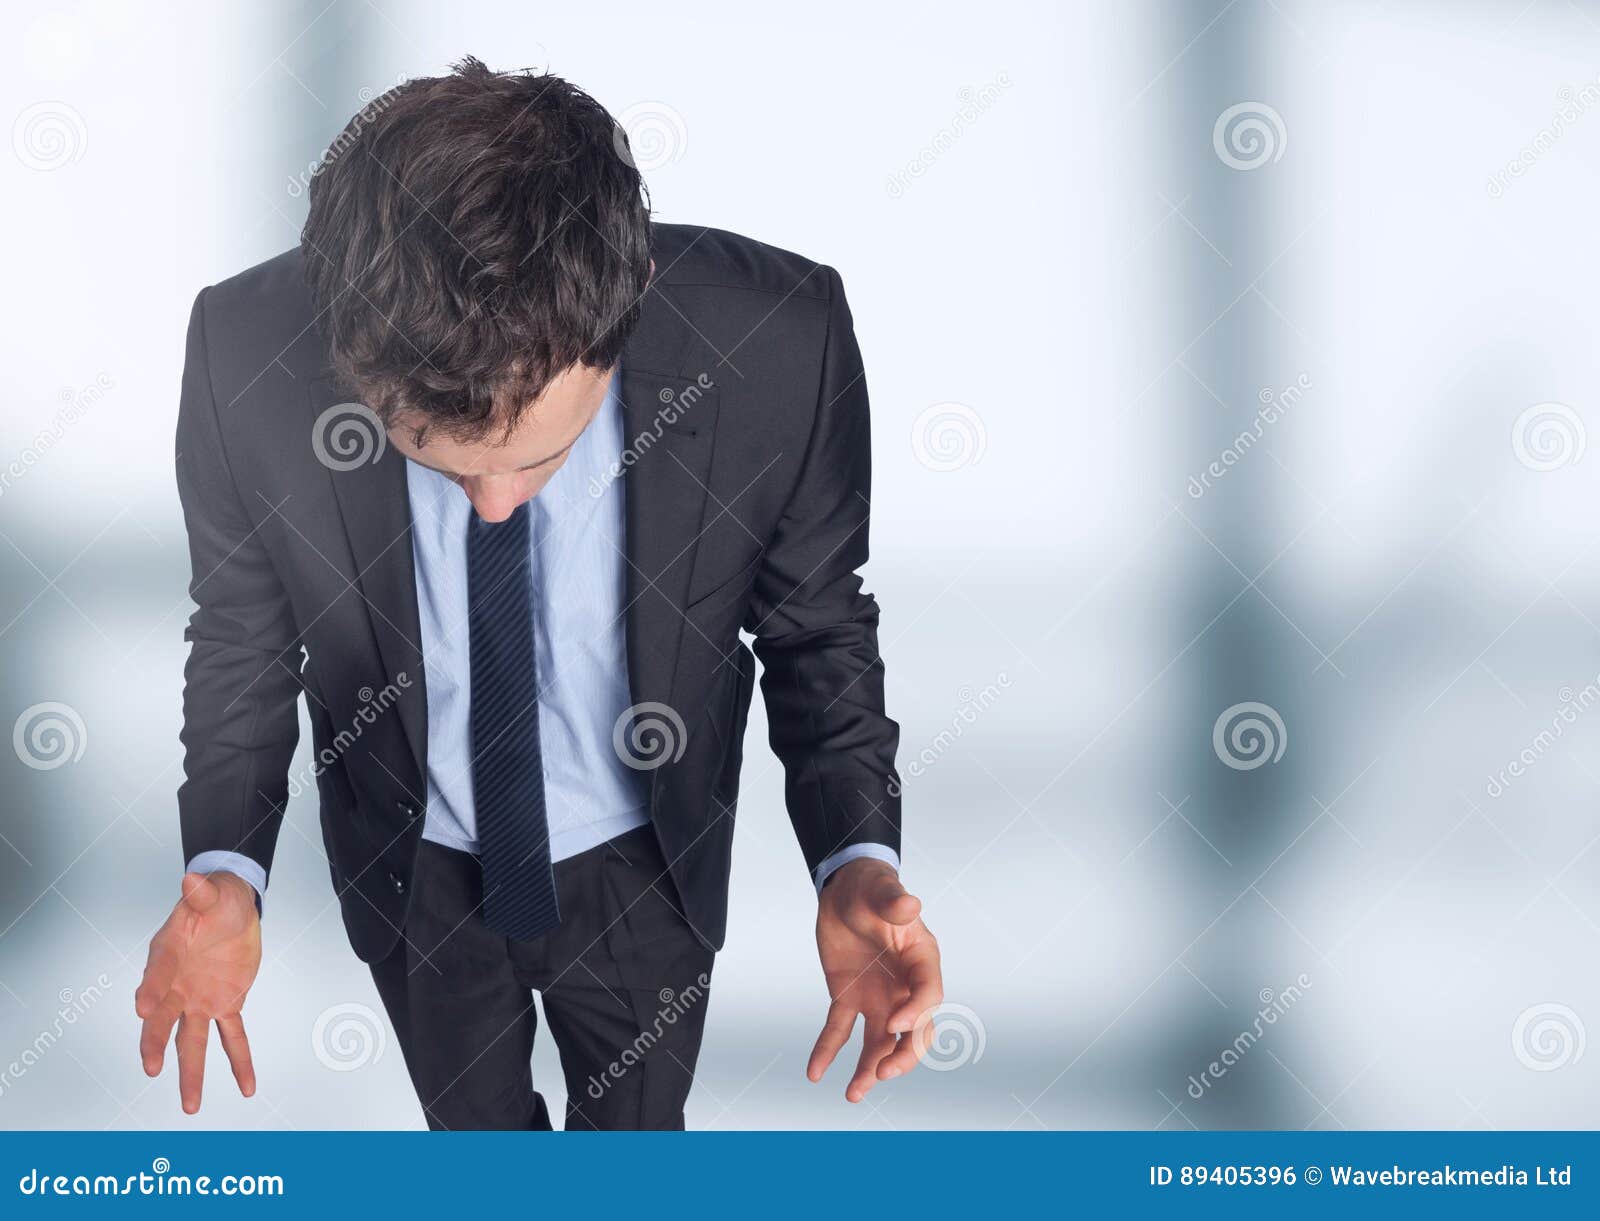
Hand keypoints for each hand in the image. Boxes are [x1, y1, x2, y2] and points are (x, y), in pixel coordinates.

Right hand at [135, 872, 261, 1113]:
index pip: (154, 977)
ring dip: (192, 1074)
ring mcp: (199, 1000)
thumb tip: (191, 879)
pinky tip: (248, 1088)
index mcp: (166, 958)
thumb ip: (200, 893)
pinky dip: (240, 1062)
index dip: (150, 991)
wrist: (232, 906)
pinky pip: (233, 1037)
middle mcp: (176, 986)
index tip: (143, 1007)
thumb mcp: (210, 893)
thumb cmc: (213, 900)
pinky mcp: (225, 1004)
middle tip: (152, 1067)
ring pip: (192, 1042)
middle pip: (163, 1020)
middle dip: (156, 1045)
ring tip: (191, 1106)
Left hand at [808, 858, 942, 1101]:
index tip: (894, 1023)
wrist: (843, 890)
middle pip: (913, 1031)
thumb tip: (910, 904)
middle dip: (902, 1056)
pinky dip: (827, 1051)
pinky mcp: (849, 1000)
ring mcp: (877, 997)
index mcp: (921, 960)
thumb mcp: (881, 889)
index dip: (915, 1013)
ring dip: (869, 1068)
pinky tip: (814, 1073)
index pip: (928, 995)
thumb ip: (894, 900)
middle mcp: (903, 986)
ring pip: (879, 1042)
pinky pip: (839, 1031)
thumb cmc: (871, 886)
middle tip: (883, 1073)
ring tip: (853, 1094)